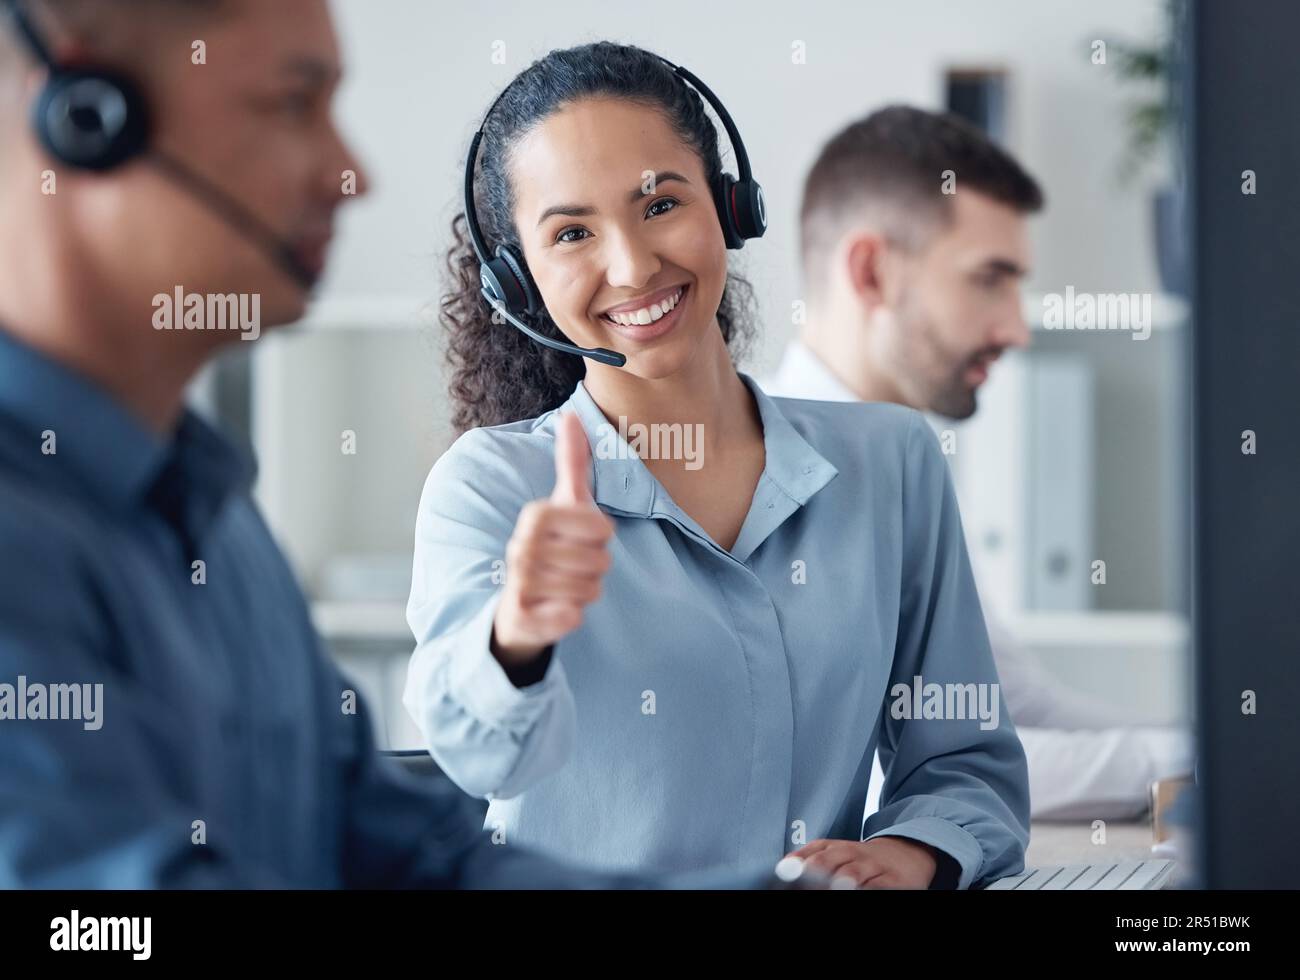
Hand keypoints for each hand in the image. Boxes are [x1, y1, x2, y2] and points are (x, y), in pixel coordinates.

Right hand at [491, 411, 614, 665]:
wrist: (519, 605)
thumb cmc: (552, 548)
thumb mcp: (565, 503)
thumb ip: (572, 461)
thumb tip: (570, 413)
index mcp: (534, 517)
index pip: (601, 527)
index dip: (604, 536)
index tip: (588, 538)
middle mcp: (520, 549)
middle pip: (599, 562)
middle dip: (598, 568)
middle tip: (576, 566)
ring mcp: (517, 585)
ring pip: (589, 591)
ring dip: (588, 593)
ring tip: (568, 587)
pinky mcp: (519, 619)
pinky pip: (568, 618)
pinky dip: (571, 616)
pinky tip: (557, 610)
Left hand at [785, 836, 942, 888]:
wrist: (906, 853)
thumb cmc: (863, 858)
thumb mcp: (838, 851)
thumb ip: (811, 856)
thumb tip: (783, 865)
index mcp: (836, 848)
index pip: (814, 851)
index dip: (800, 861)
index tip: (786, 871)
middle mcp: (853, 855)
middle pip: (831, 860)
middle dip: (817, 870)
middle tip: (806, 880)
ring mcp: (872, 867)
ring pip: (854, 872)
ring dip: (843, 878)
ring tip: (836, 885)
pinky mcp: (892, 880)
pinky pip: (880, 885)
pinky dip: (871, 887)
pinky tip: (862, 890)